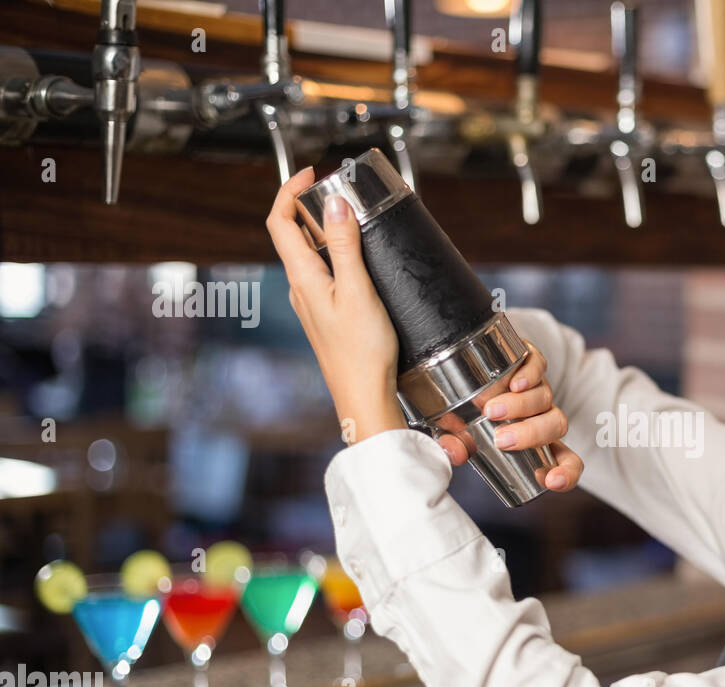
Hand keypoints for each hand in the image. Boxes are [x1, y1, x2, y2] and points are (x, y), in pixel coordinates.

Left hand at [265, 167, 406, 442]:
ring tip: (351, 219)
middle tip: (338, 191)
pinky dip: (335, 254)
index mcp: (302, 277)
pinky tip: (358, 260)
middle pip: (292, 234)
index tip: (310, 172)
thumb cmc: (361, 352)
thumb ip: (344, 246)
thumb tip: (334, 204)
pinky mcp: (326, 315)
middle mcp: (300, 288)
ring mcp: (311, 303)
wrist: (364, 396)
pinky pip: (323, 274)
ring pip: (308, 254)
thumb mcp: (357, 290)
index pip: (280, 221)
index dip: (289, 191)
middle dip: (309, 205)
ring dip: (323, 230)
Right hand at [439, 339, 584, 491]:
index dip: (566, 473)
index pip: (566, 460)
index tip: (550, 481)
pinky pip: (539, 365)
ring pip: (545, 398)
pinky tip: (515, 383)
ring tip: (492, 410)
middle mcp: (542, 414)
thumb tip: (454, 453)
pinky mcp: (530, 360)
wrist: (461, 368)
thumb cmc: (464, 412)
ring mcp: (538, 387)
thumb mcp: (456, 434)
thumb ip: (455, 446)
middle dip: (532, 434)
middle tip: (501, 439)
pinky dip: (530, 374)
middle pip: (555, 425)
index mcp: (537, 441)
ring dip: (522, 406)